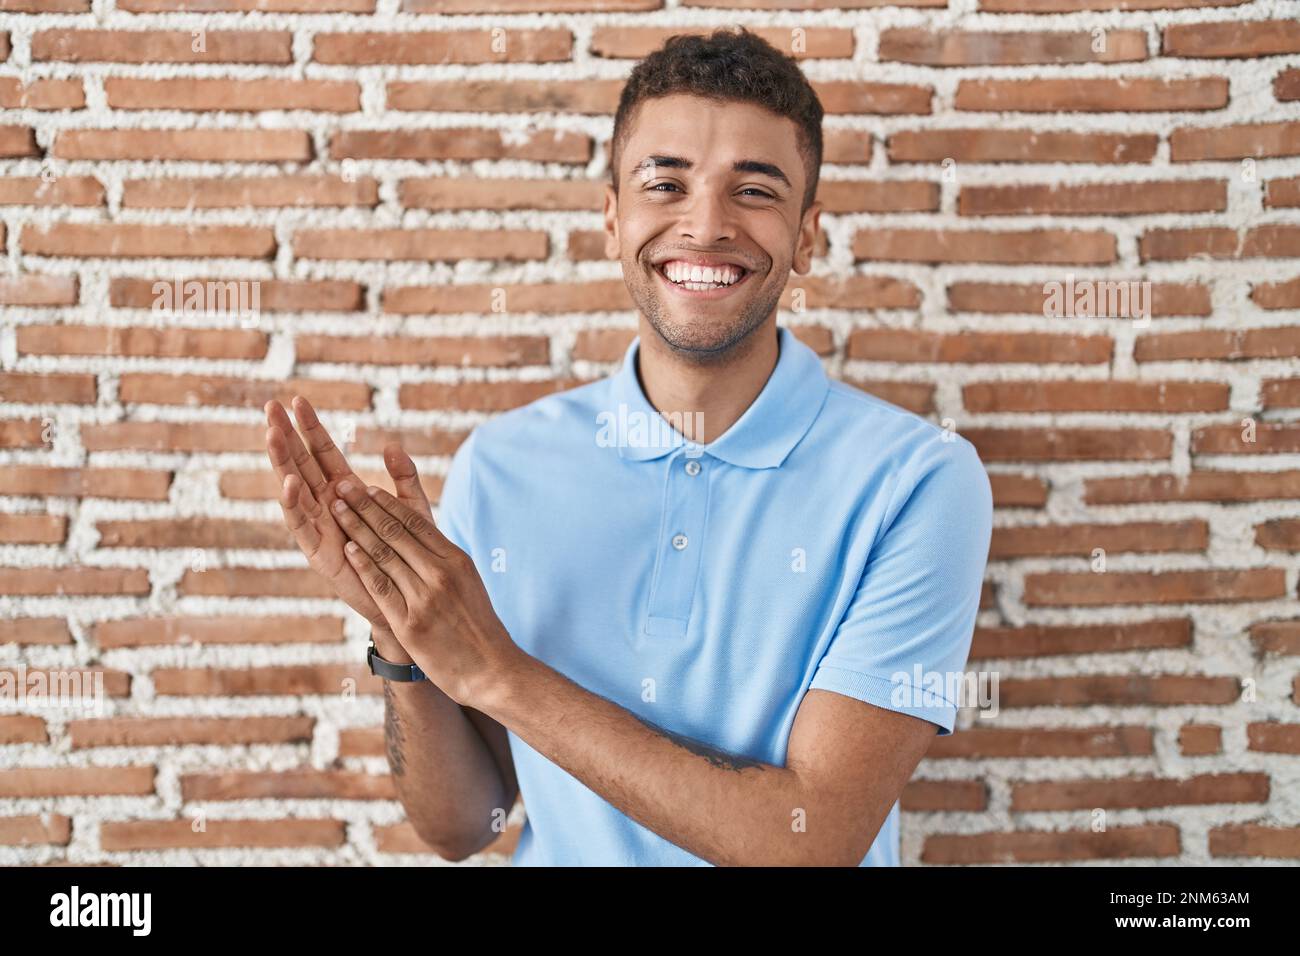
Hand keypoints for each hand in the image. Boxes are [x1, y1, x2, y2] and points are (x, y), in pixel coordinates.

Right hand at [264, 395, 429, 660]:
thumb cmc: (407, 554)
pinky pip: (303, 527)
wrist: (404, 599)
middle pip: (301, 464)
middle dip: (286, 437)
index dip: (311, 428)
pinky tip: (289, 483)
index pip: (322, 453)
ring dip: (283, 463)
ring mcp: (320, 529)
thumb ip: (404, 479)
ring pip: (295, 490)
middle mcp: (326, 507)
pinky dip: (294, 505)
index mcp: (345, 492)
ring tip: (272, 436)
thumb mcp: (411, 511)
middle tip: (270, 407)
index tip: (296, 399)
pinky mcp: (320, 553)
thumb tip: (392, 444)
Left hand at [329, 476, 520, 707]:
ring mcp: (426, 599)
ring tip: (336, 510)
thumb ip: (443, 559)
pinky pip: (381, 587)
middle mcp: (442, 574)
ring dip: (356, 528)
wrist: (491, 669)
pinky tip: (348, 549)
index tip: (366, 488)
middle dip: (364, 507)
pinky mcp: (411, 624)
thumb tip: (419, 536)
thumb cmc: (477, 626)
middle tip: (342, 487)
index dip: (387, 502)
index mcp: (457, 560)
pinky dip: (363, 565)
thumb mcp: (467, 582)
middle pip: (395, 532)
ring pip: (384, 555)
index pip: (416, 522)